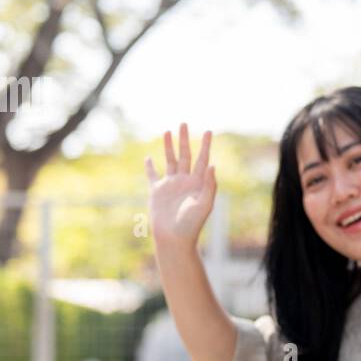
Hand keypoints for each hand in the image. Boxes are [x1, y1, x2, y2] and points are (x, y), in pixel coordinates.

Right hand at [145, 123, 215, 246]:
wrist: (174, 238)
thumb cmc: (191, 224)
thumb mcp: (205, 204)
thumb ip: (209, 184)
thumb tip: (211, 164)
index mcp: (198, 183)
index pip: (202, 159)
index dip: (205, 145)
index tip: (208, 131)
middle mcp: (184, 181)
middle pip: (185, 155)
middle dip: (184, 139)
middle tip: (183, 123)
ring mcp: (170, 185)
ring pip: (169, 160)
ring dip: (168, 147)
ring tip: (167, 131)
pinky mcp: (157, 191)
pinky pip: (152, 176)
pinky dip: (150, 167)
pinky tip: (149, 158)